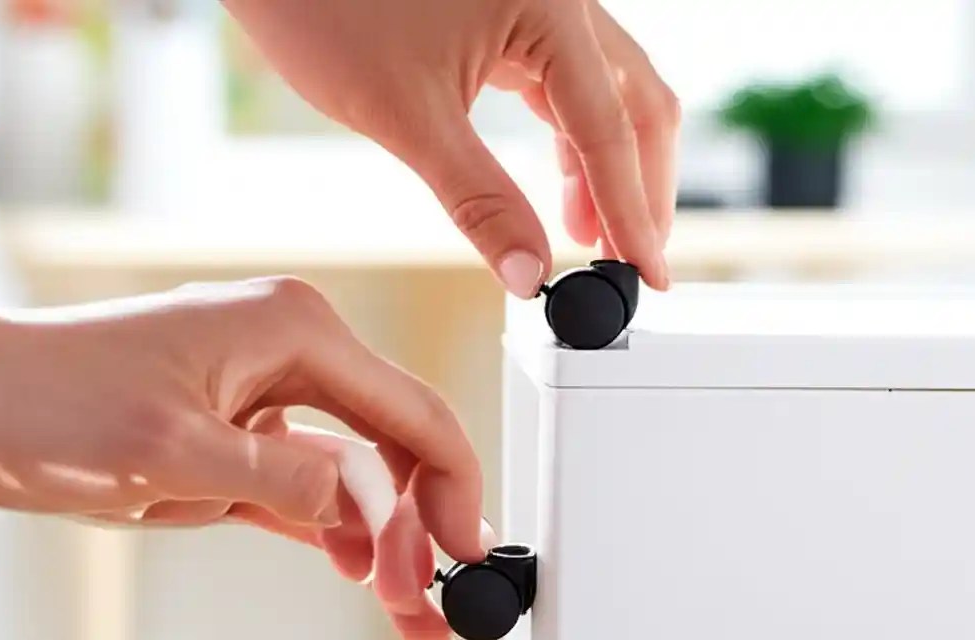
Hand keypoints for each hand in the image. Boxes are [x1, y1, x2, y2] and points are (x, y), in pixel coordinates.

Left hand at [0, 267, 484, 639]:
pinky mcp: (239, 434)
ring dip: (380, 542)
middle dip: (416, 529)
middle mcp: (294, 352)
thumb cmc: (47, 401)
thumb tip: (353, 506)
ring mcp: (267, 393)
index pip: (411, 412)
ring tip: (407, 612)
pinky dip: (335, 531)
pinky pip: (309, 486)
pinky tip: (357, 572)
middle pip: (393, 448)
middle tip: (427, 607)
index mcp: (295, 331)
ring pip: (356, 476)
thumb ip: (278, 480)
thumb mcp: (168, 451)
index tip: (468, 554)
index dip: (452, 488)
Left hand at [224, 0, 679, 296]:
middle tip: (628, 264)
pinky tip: (564, 192)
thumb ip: (480, 199)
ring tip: (590, 239)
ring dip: (610, 169)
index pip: (612, 130)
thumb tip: (527, 274)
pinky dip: (577, 141)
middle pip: (637, 105)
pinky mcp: (518, 14)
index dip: (634, 214)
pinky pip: (573, 83)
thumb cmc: (325, 6)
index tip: (649, 277)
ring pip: (611, 94)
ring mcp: (543, 4)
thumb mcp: (409, 116)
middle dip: (639, 190)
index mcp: (552, 9)